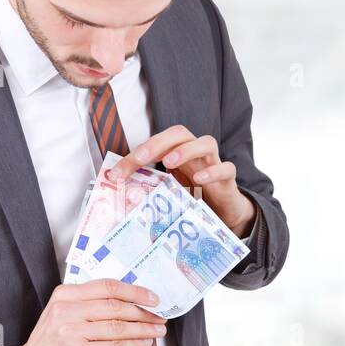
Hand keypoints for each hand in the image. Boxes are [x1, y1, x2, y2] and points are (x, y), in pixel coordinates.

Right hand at [7, 279, 166, 345]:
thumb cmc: (49, 345)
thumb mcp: (61, 314)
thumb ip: (88, 305)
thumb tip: (129, 302)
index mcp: (64, 295)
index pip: (107, 286)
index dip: (134, 291)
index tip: (152, 297)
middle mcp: (67, 310)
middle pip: (115, 305)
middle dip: (143, 311)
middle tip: (159, 316)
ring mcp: (72, 332)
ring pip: (118, 326)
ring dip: (143, 329)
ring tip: (157, 330)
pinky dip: (133, 344)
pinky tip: (144, 343)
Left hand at [108, 125, 255, 236]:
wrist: (225, 211)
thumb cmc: (195, 197)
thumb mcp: (169, 192)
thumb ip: (150, 188)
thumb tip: (122, 194)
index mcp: (178, 153)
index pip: (155, 144)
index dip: (134, 156)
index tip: (116, 173)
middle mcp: (195, 153)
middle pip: (180, 134)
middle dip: (158, 143)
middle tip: (141, 158)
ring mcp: (214, 163)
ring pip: (206, 143)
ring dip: (186, 150)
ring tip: (169, 162)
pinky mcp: (228, 179)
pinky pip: (226, 168)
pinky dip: (213, 171)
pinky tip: (199, 179)